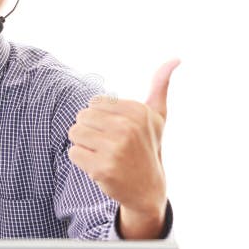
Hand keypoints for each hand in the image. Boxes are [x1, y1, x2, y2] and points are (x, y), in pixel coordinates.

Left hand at [67, 59, 179, 233]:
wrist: (148, 190)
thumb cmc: (148, 147)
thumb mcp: (157, 116)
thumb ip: (160, 86)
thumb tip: (175, 59)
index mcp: (137, 111)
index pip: (94, 103)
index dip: (101, 119)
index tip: (119, 132)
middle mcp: (128, 127)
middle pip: (82, 116)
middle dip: (90, 130)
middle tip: (108, 145)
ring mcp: (115, 148)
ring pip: (75, 133)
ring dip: (84, 145)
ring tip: (103, 154)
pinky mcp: (102, 167)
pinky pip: (73, 152)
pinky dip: (81, 160)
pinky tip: (99, 166)